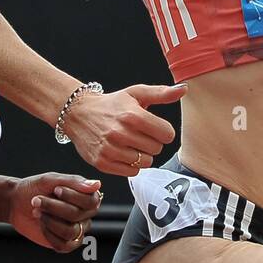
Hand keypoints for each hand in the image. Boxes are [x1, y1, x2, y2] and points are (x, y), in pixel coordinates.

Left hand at [9, 172, 102, 251]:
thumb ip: (75, 182)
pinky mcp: (65, 244)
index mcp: (87, 196)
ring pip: (70, 231)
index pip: (92, 201)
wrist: (16, 202)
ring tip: (37, 211)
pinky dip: (49, 234)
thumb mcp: (52, 180)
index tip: (55, 189)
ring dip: (49, 220)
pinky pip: (63, 245)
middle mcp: (85, 214)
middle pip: (78, 215)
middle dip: (54, 207)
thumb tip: (98, 185)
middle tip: (37, 199)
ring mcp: (76, 230)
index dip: (73, 197)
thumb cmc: (36, 187)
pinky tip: (41, 224)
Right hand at [63, 83, 187, 176]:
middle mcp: (120, 133)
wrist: (79, 114)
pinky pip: (131, 172)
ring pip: (145, 163)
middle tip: (140, 134)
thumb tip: (183, 89)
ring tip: (131, 143)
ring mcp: (110, 149)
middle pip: (157, 149)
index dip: (163, 131)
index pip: (167, 134)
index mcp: (132, 115)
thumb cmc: (112, 104)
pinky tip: (123, 152)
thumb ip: (161, 93)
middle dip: (152, 142)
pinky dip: (131, 165)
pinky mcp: (102, 163)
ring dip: (142, 155)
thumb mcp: (136, 93)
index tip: (154, 127)